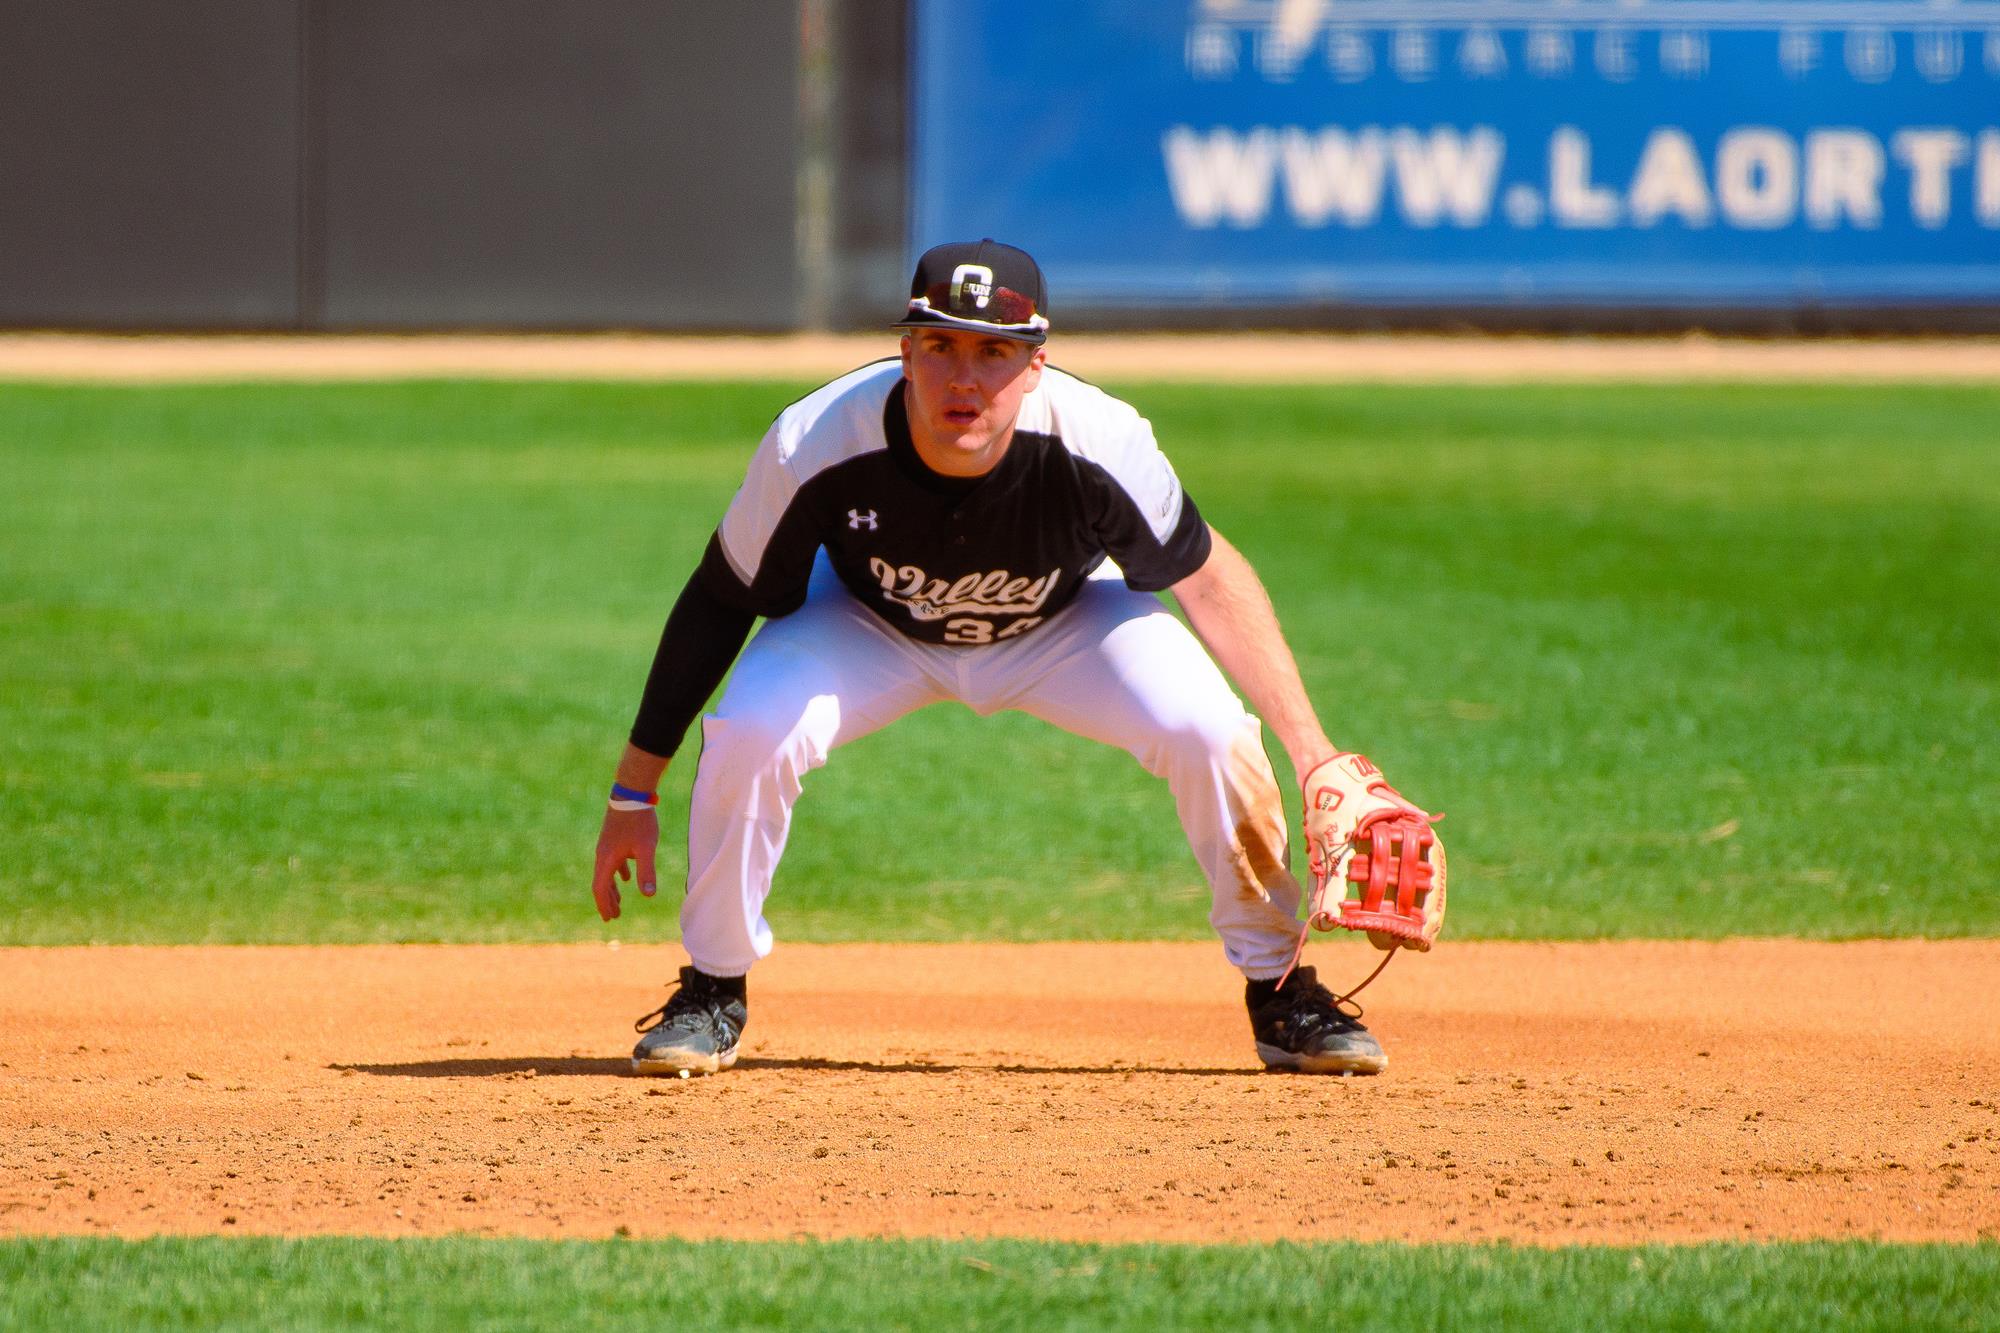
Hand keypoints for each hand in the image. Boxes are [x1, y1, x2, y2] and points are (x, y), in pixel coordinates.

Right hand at [591, 806, 659, 920]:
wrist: (631, 793)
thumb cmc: (639, 820)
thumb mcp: (645, 848)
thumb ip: (646, 871)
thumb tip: (648, 894)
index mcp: (607, 859)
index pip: (600, 888)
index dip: (604, 905)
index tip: (609, 919)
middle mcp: (602, 854)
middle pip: (601, 883)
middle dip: (607, 901)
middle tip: (614, 917)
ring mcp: (607, 846)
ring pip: (606, 873)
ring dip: (612, 889)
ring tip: (619, 902)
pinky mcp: (613, 838)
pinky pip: (612, 862)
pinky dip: (617, 873)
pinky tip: (626, 877)